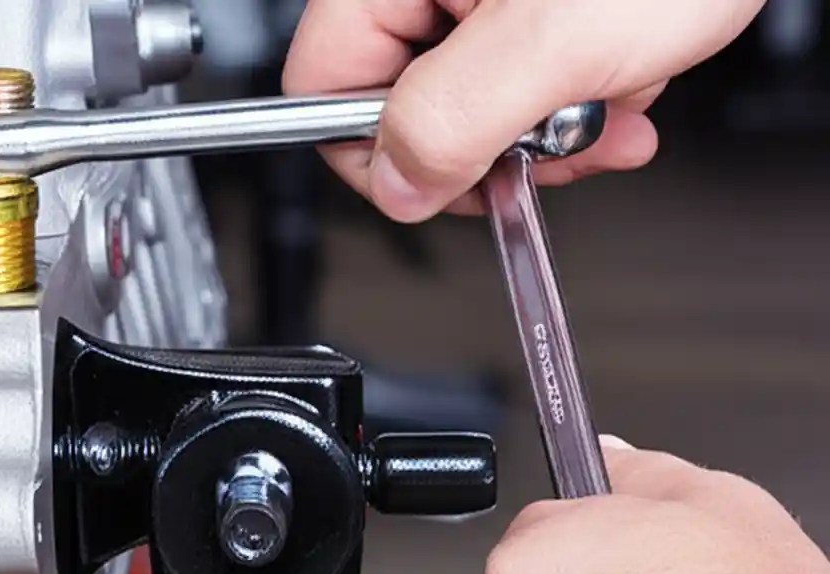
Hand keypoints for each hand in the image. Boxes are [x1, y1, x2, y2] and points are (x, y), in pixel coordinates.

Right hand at [283, 0, 765, 221]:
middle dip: (487, 144)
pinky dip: (574, 101)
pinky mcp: (525, 7)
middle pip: (402, 103)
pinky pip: (520, 80)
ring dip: (544, 129)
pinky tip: (620, 86)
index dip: (381, 153)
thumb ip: (454, 120)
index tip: (450, 177)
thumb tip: (398, 187)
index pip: (323, 88)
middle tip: (547, 144)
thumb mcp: (554, 42)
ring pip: (470, 103)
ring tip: (607, 101)